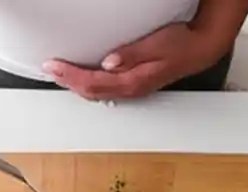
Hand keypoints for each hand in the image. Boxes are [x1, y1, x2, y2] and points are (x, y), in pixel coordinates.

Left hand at [43, 23, 224, 100]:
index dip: (71, 76)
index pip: (94, 83)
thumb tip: (109, 62)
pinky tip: (80, 76)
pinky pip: (104, 88)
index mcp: (133, 81)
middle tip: (49, 69)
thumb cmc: (180, 45)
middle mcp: (130, 88)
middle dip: (67, 81)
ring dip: (75, 84)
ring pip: (96, 92)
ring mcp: (131, 88)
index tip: (54, 66)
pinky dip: (87, 83)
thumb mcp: (157, 45)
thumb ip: (132, 54)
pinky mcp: (132, 83)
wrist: (198, 50)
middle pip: (91, 91)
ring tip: (58, 73)